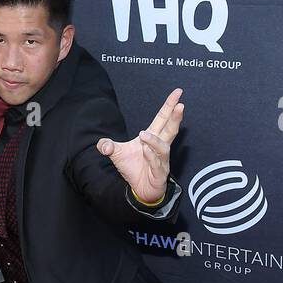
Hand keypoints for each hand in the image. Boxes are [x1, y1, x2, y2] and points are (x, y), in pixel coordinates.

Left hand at [96, 88, 183, 205]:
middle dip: (175, 118)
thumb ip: (107, 146)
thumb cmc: (133, 168)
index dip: (169, 106)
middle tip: (180, 106)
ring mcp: (161, 161)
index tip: (178, 93)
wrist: (138, 189)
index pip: (162, 119)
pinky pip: (157, 164)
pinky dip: (151, 157)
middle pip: (170, 130)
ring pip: (162, 148)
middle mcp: (160, 147)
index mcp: (152, 138)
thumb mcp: (116, 154)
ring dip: (154, 141)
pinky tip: (145, 151)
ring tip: (143, 135)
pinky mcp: (159, 174)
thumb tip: (103, 144)